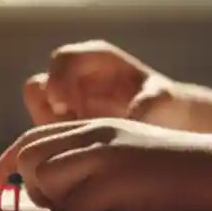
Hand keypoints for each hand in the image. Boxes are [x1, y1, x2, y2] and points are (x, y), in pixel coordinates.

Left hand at [0, 118, 211, 210]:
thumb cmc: (178, 178)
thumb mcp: (125, 157)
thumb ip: (86, 164)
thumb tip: (43, 190)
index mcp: (95, 127)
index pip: (33, 139)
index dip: (6, 162)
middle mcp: (94, 135)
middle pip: (30, 161)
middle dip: (36, 190)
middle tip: (74, 207)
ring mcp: (104, 155)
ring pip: (47, 185)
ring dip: (65, 208)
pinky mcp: (114, 179)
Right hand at [24, 40, 194, 129]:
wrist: (173, 124)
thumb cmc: (168, 105)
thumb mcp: (163, 100)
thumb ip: (146, 104)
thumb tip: (130, 116)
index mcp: (97, 59)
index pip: (64, 59)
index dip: (59, 80)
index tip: (67, 106)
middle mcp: (77, 77)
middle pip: (41, 84)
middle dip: (48, 109)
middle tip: (69, 128)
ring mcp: (70, 100)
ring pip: (39, 109)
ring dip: (48, 126)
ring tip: (75, 141)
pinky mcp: (67, 122)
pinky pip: (46, 130)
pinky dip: (53, 141)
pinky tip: (78, 151)